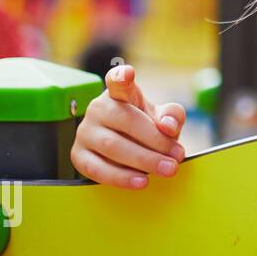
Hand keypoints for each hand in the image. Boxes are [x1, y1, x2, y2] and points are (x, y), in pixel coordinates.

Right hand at [71, 64, 185, 188]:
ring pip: (112, 146)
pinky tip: (141, 181)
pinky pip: (97, 169)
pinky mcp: (78, 155)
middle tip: (178, 156)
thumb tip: (167, 126)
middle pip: (126, 122)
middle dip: (156, 141)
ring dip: (143, 160)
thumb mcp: (164, 117)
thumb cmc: (147, 127)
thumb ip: (172, 116)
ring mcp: (85, 132)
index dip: (121, 77)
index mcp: (120, 93)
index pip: (117, 81)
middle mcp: (98, 109)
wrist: (129, 147)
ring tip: (168, 169)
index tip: (127, 74)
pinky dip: (121, 177)